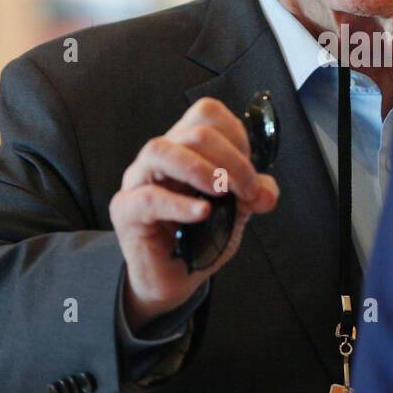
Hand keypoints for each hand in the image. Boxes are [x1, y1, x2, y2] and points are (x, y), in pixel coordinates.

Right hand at [110, 97, 279, 331]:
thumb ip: (252, 195)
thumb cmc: (200, 236)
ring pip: (160, 150)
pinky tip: (203, 213)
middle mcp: (160, 156)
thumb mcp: (236, 212)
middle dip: (232, 160)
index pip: (207, 113)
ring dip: (200, 169)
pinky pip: (149, 197)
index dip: (236, 135)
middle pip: (194, 132)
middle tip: (247, 191)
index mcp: (185, 147)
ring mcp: (138, 180)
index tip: (250, 170)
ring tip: (221, 192)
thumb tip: (266, 192)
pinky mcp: (126, 210)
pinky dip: (180, 204)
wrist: (172, 278)